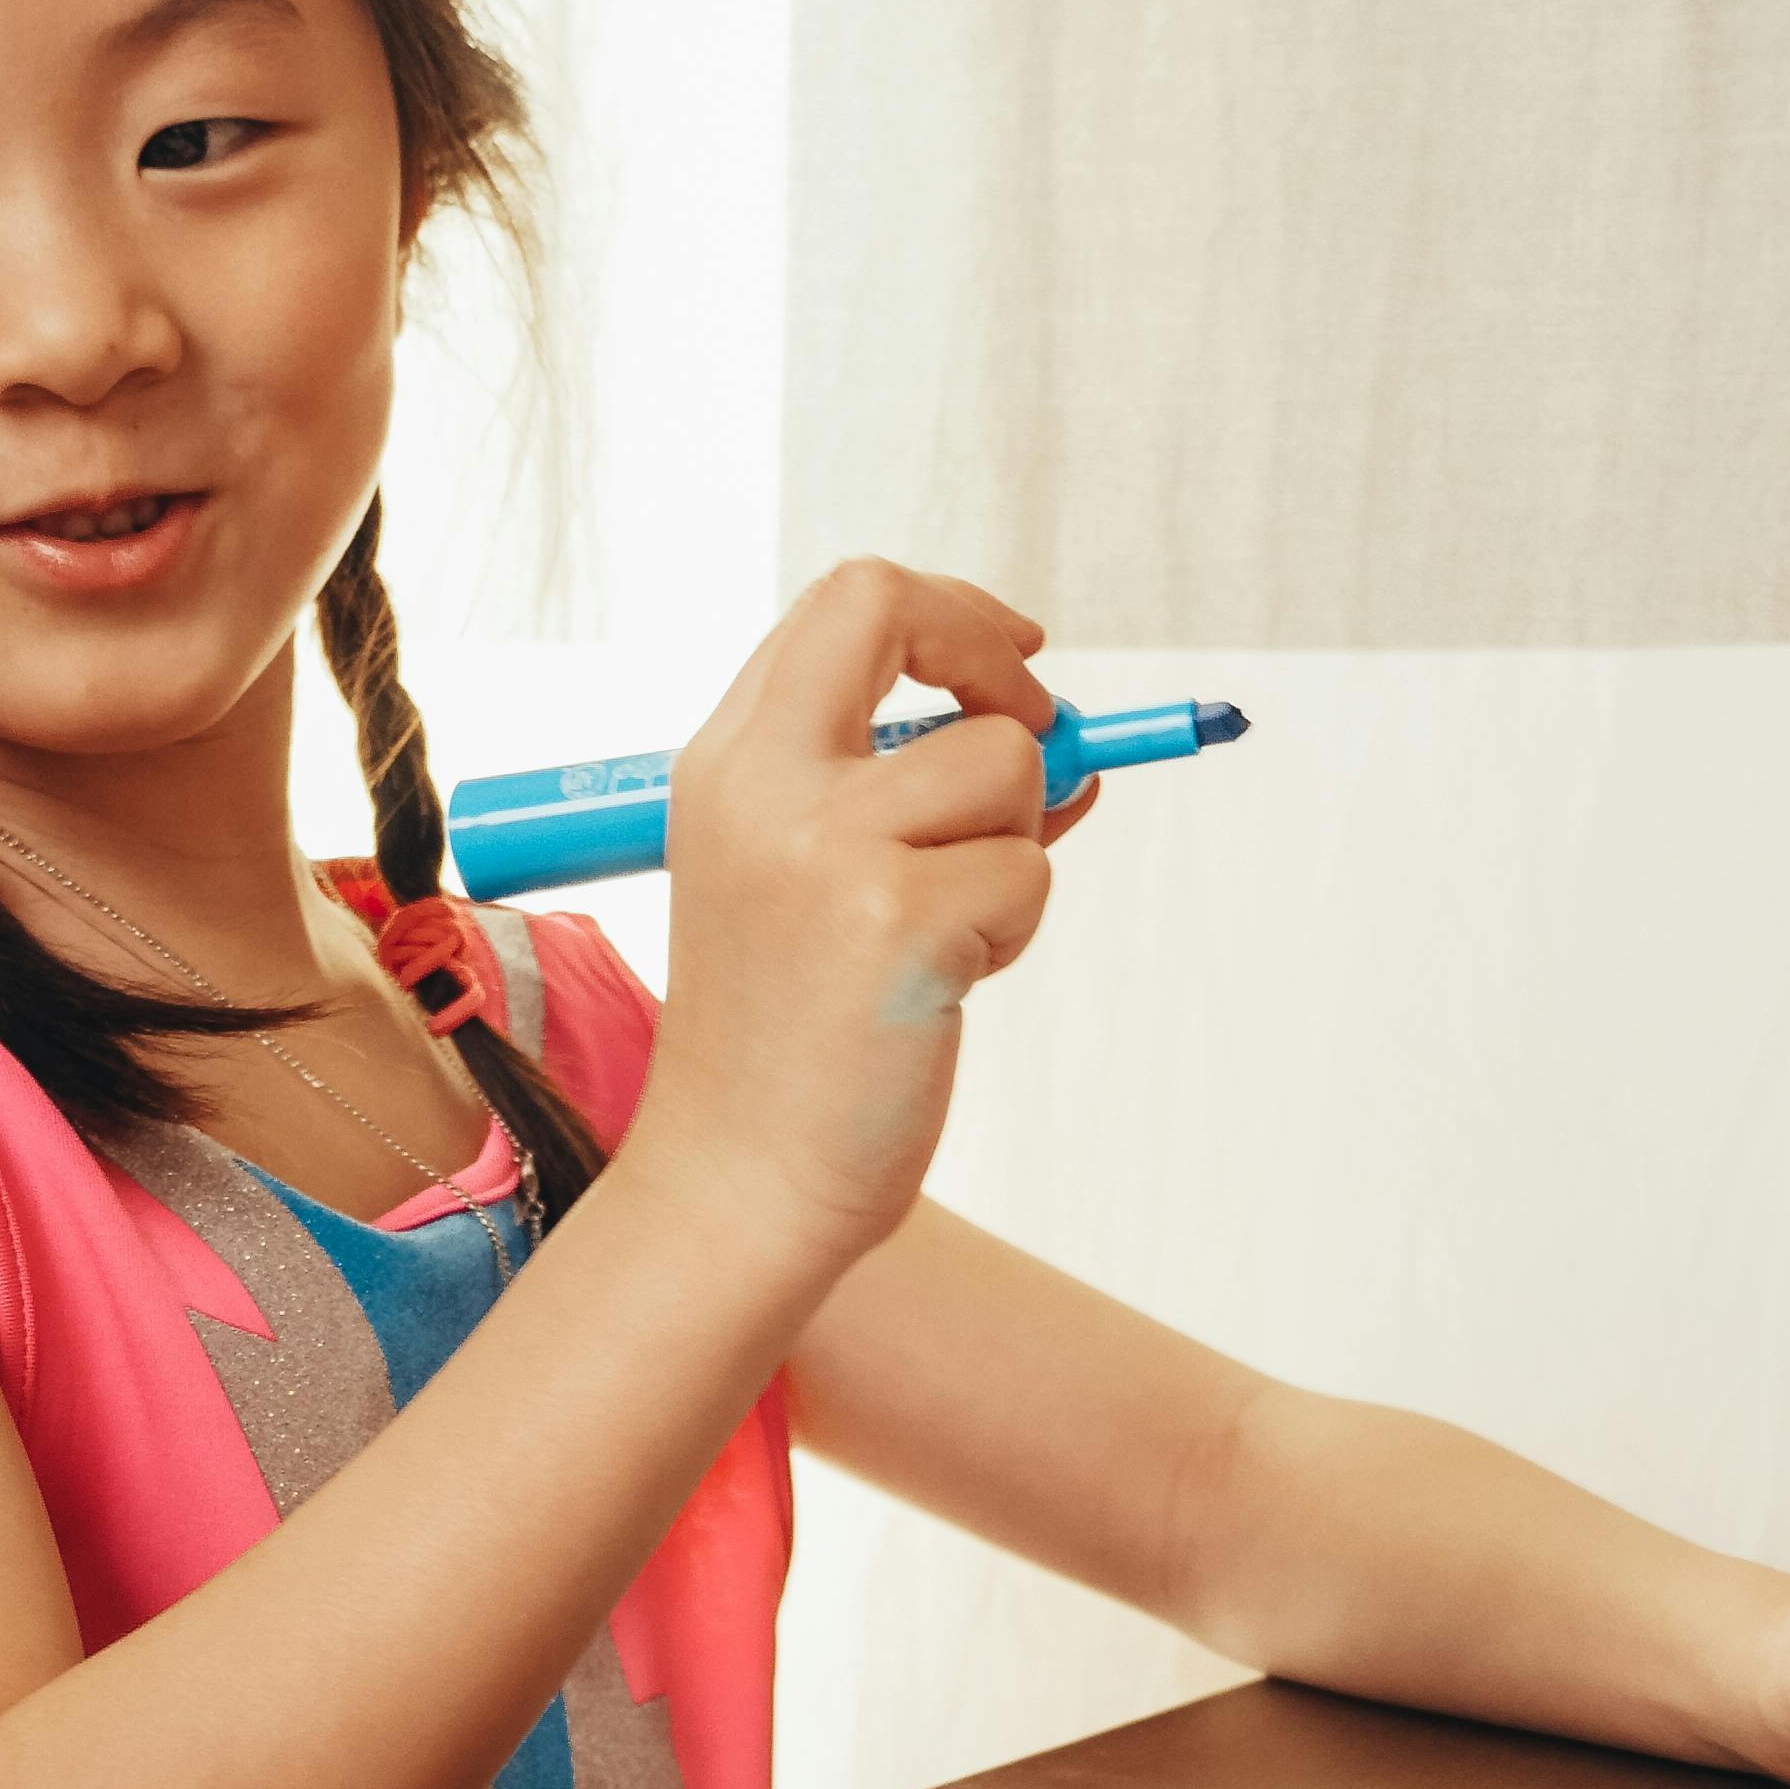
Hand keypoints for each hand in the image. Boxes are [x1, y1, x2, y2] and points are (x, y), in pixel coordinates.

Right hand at [632, 560, 1078, 1282]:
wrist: (738, 1185)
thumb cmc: (789, 1045)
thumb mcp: (811, 884)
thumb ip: (905, 792)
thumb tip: (1062, 740)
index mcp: (727, 764)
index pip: (847, 603)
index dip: (950, 612)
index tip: (1015, 656)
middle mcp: (764, 785)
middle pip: (900, 616)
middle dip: (1000, 666)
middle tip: (1045, 740)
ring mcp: (826, 848)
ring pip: (1004, 767)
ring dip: (1015, 847)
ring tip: (954, 934)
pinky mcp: (899, 921)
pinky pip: (1027, 873)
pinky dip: (1012, 928)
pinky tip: (948, 987)